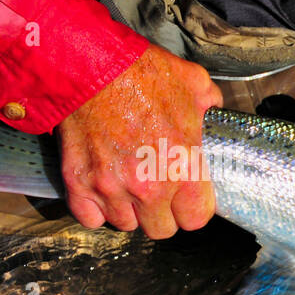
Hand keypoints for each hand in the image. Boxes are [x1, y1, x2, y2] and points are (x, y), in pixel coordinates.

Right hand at [57, 44, 222, 238]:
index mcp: (184, 167)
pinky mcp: (79, 183)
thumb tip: (215, 113)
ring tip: (128, 185)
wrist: (91, 64)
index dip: (192, 208)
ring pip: (126, 224)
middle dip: (162, 213)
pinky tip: (103, 189)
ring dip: (129, 210)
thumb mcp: (195, 84)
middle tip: (157, 191)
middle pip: (162, 229)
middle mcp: (150, 186)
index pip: (196, 219)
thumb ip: (210, 108)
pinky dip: (96, 209)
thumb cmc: (143, 73)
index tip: (186, 197)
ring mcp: (112, 188)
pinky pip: (91, 218)